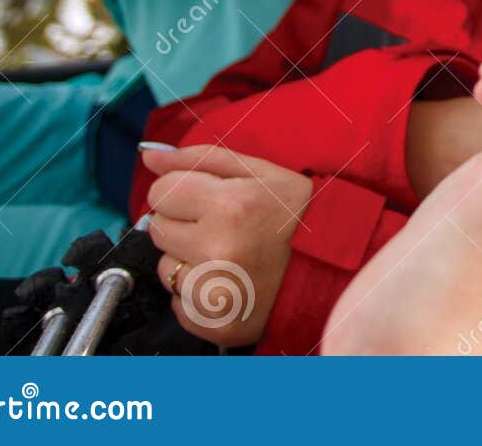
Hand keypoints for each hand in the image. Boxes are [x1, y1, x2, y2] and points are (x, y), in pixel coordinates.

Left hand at [143, 146, 312, 347]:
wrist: (332, 269)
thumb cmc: (296, 215)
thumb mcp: (260, 173)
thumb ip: (201, 159)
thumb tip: (150, 157)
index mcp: (230, 205)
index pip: (161, 191)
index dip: (185, 191)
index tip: (211, 199)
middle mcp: (218, 250)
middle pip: (159, 229)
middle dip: (185, 225)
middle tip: (225, 228)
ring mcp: (215, 292)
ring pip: (166, 269)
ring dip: (189, 261)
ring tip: (230, 257)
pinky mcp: (213, 324)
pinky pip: (179, 303)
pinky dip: (198, 295)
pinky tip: (230, 283)